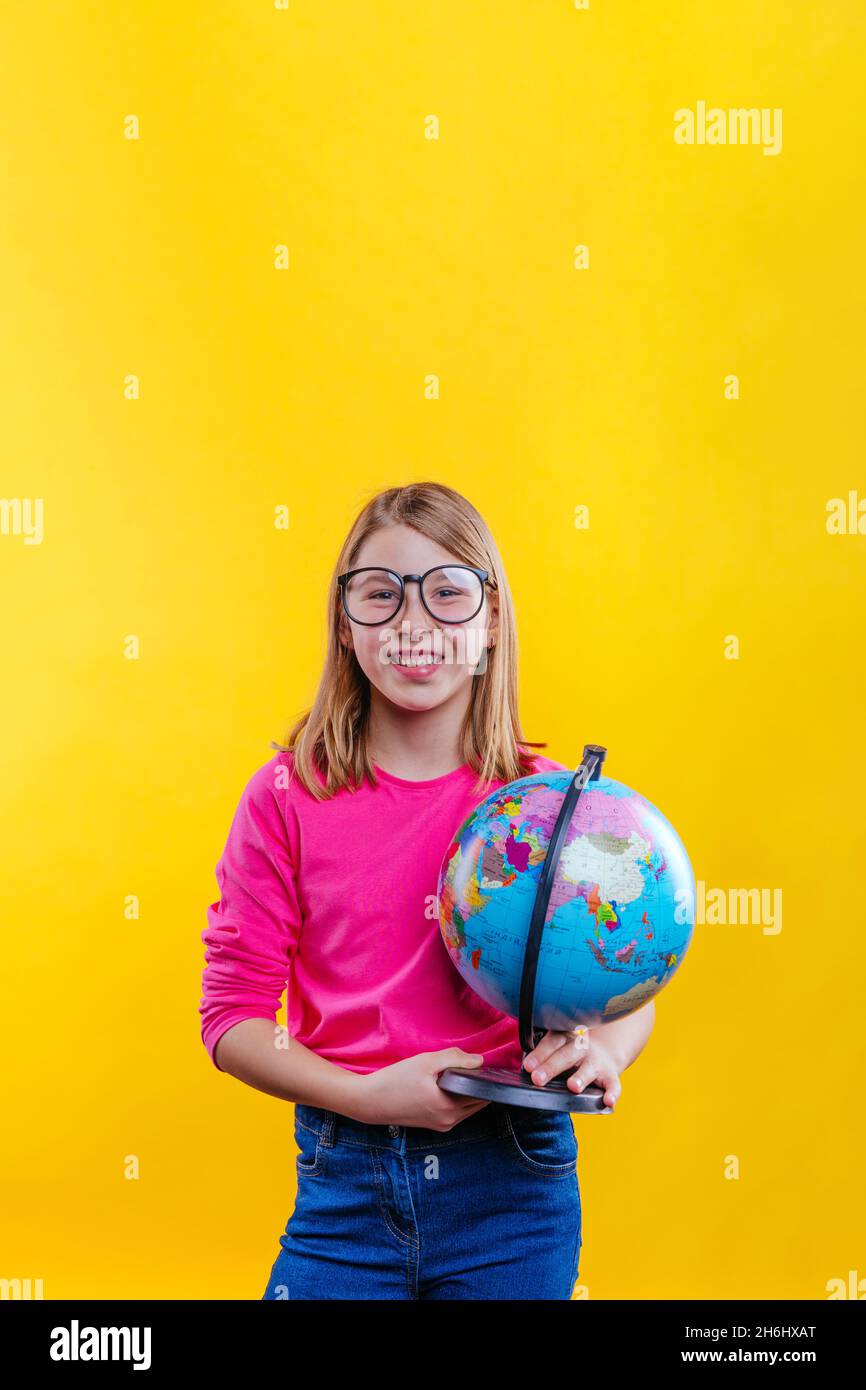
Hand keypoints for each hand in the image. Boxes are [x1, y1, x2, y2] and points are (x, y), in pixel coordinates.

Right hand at [350, 1048, 490, 1130]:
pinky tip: (444, 1085)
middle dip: (478, 1085)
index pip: (482, 1094)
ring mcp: (441, 1125)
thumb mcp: (425, 1062)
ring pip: (467, 1108)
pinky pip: (455, 1111)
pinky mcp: (433, 1125)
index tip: (483, 1064)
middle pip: (477, 1102)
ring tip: (455, 1074)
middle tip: (468, 1066)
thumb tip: (480, 1061)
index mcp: (449, 1107)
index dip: (486, 1078)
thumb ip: (454, 1059)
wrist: (369, 1102)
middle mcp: (448, 1121)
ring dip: (467, 1092)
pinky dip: (456, 1099)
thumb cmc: (394, 1081)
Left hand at [523, 1028, 621, 1109]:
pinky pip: (613, 1084)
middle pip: (566, 1055)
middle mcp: (581, 1048)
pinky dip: (613, 1093)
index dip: (539, 1054)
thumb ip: (543, 1057)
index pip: (551, 1043)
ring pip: (589, 1068)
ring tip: (572, 1086)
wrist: (603, 1053)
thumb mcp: (557, 1048)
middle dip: (552, 1066)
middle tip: (538, 1079)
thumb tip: (524, 1071)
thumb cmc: (570, 1054)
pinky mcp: (610, 1076)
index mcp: (565, 1039)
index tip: (528, 1066)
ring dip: (581, 1077)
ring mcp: (596, 1061)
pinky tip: (608, 1101)